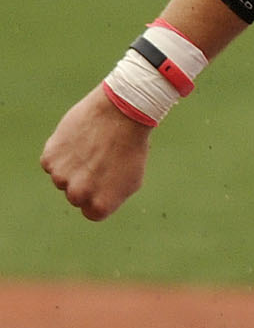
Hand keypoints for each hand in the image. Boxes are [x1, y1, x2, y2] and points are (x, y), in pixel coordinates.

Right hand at [43, 87, 151, 219]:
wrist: (119, 115)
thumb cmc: (130, 149)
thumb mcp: (130, 181)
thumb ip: (108, 197)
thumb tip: (92, 204)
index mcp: (101, 206)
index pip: (90, 212)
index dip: (98, 195)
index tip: (106, 181)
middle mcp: (79, 195)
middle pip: (75, 197)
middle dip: (83, 183)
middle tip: (98, 163)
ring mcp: (61, 177)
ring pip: (61, 179)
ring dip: (72, 168)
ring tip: (91, 149)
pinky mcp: (49, 158)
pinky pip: (51, 163)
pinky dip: (61, 154)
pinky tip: (78, 141)